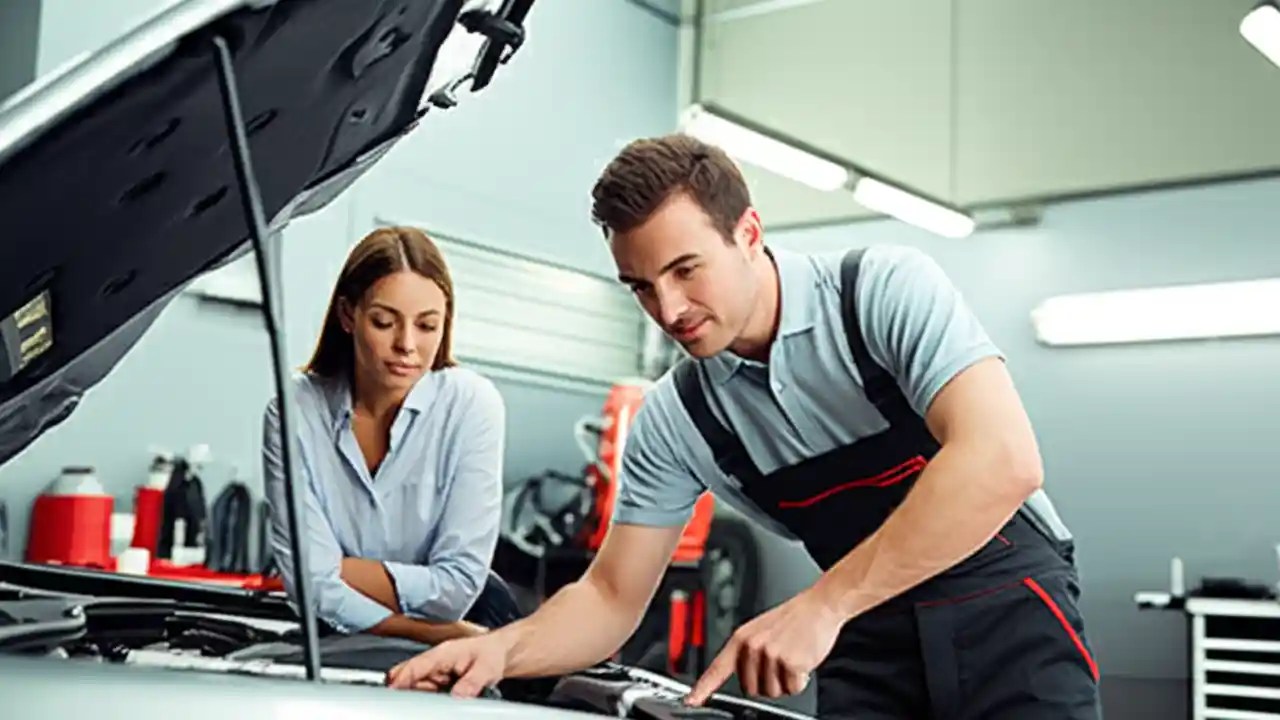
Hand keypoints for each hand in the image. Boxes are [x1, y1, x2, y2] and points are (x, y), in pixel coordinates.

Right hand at [386, 633, 510, 697]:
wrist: (502, 652)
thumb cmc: (493, 653)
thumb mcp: (486, 669)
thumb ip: (471, 683)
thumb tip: (457, 695)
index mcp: (443, 653)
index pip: (416, 666)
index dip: (401, 679)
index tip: (392, 691)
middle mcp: (436, 660)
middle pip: (411, 676)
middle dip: (409, 689)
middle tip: (418, 700)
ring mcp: (437, 670)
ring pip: (418, 685)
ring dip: (424, 695)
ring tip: (444, 694)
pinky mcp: (440, 678)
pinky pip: (428, 689)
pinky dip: (432, 696)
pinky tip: (444, 697)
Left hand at [685, 587, 844, 705]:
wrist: (819, 605)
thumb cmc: (793, 618)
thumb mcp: (760, 630)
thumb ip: (747, 652)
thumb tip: (741, 676)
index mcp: (741, 638)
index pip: (716, 669)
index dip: (702, 689)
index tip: (690, 701)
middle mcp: (752, 647)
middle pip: (750, 689)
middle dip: (766, 682)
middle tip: (779, 662)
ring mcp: (770, 655)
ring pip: (772, 692)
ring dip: (785, 682)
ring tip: (791, 657)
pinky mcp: (790, 663)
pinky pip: (792, 689)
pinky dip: (800, 681)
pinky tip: (802, 661)